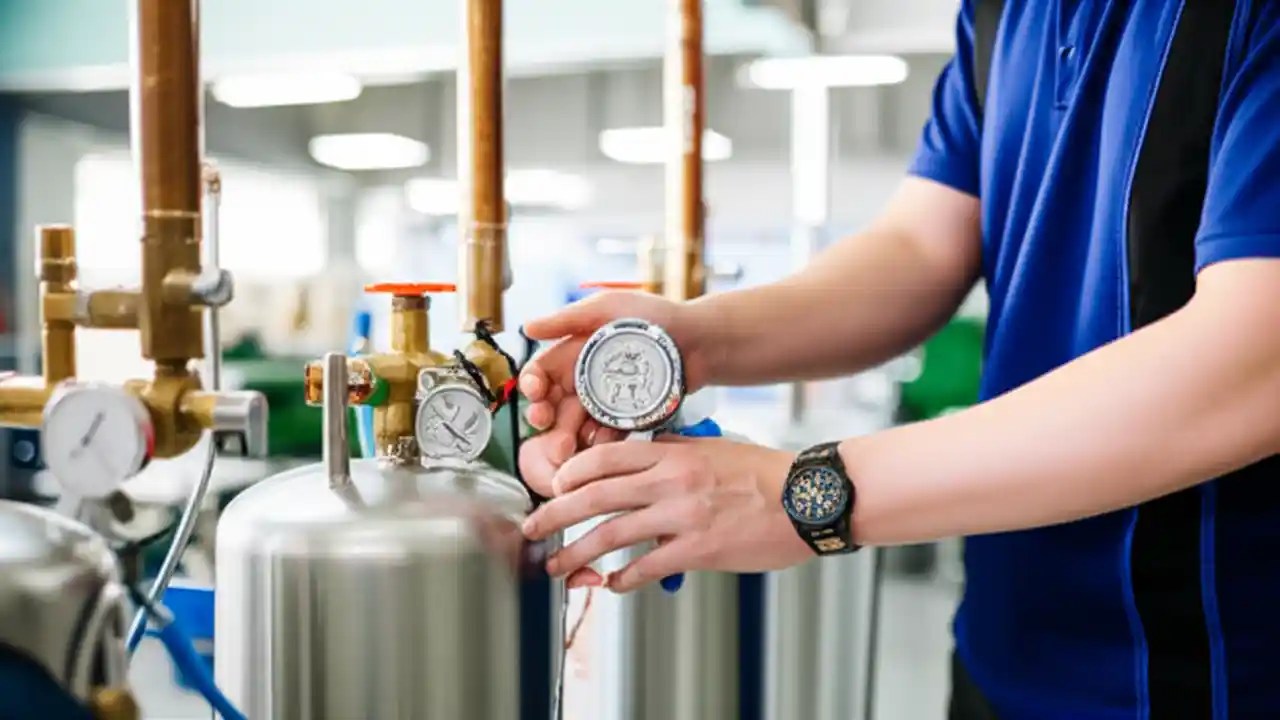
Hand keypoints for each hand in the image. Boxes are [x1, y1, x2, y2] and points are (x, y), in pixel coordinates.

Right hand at [518, 291, 709, 497]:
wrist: (697, 339)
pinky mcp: (627, 418)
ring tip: (567, 448)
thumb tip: (527, 327)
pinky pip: (608, 435)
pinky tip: (599, 446)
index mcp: (573, 355)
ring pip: (576, 426)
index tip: (534, 392)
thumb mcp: (605, 309)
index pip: (540, 374)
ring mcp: (605, 402)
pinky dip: (601, 443)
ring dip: (567, 437)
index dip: (531, 385)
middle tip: (544, 425)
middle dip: (543, 418)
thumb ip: (567, 319)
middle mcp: (584, 381)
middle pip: (552, 406)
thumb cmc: (651, 316)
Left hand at [521, 436, 812, 591]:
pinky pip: (646, 568)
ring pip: (610, 535)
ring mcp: (683, 516)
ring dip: (576, 554)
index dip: (570, 472)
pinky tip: (613, 585)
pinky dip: (623, 580)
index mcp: (674, 452)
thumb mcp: (713, 449)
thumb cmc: (766, 474)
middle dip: (554, 513)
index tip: (554, 485)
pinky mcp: (698, 550)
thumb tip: (642, 459)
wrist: (808, 498)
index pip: (605, 456)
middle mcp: (672, 481)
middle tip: (533, 527)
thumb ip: (675, 453)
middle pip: (594, 495)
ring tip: (557, 567)